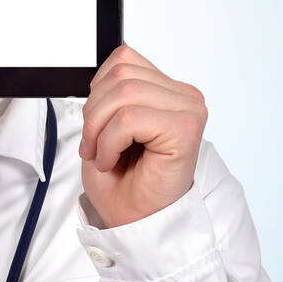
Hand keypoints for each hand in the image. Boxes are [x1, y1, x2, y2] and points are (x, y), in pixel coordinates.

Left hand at [78, 45, 206, 228]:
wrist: (137, 222)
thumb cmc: (124, 183)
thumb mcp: (106, 127)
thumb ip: (110, 92)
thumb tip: (104, 73)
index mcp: (168, 91)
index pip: (124, 59)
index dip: (96, 92)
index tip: (94, 129)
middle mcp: (184, 97)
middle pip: (121, 73)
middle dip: (93, 113)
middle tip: (93, 148)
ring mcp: (189, 110)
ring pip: (124, 92)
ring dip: (100, 129)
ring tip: (104, 156)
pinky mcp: (185, 128)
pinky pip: (130, 119)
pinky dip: (109, 142)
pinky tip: (113, 160)